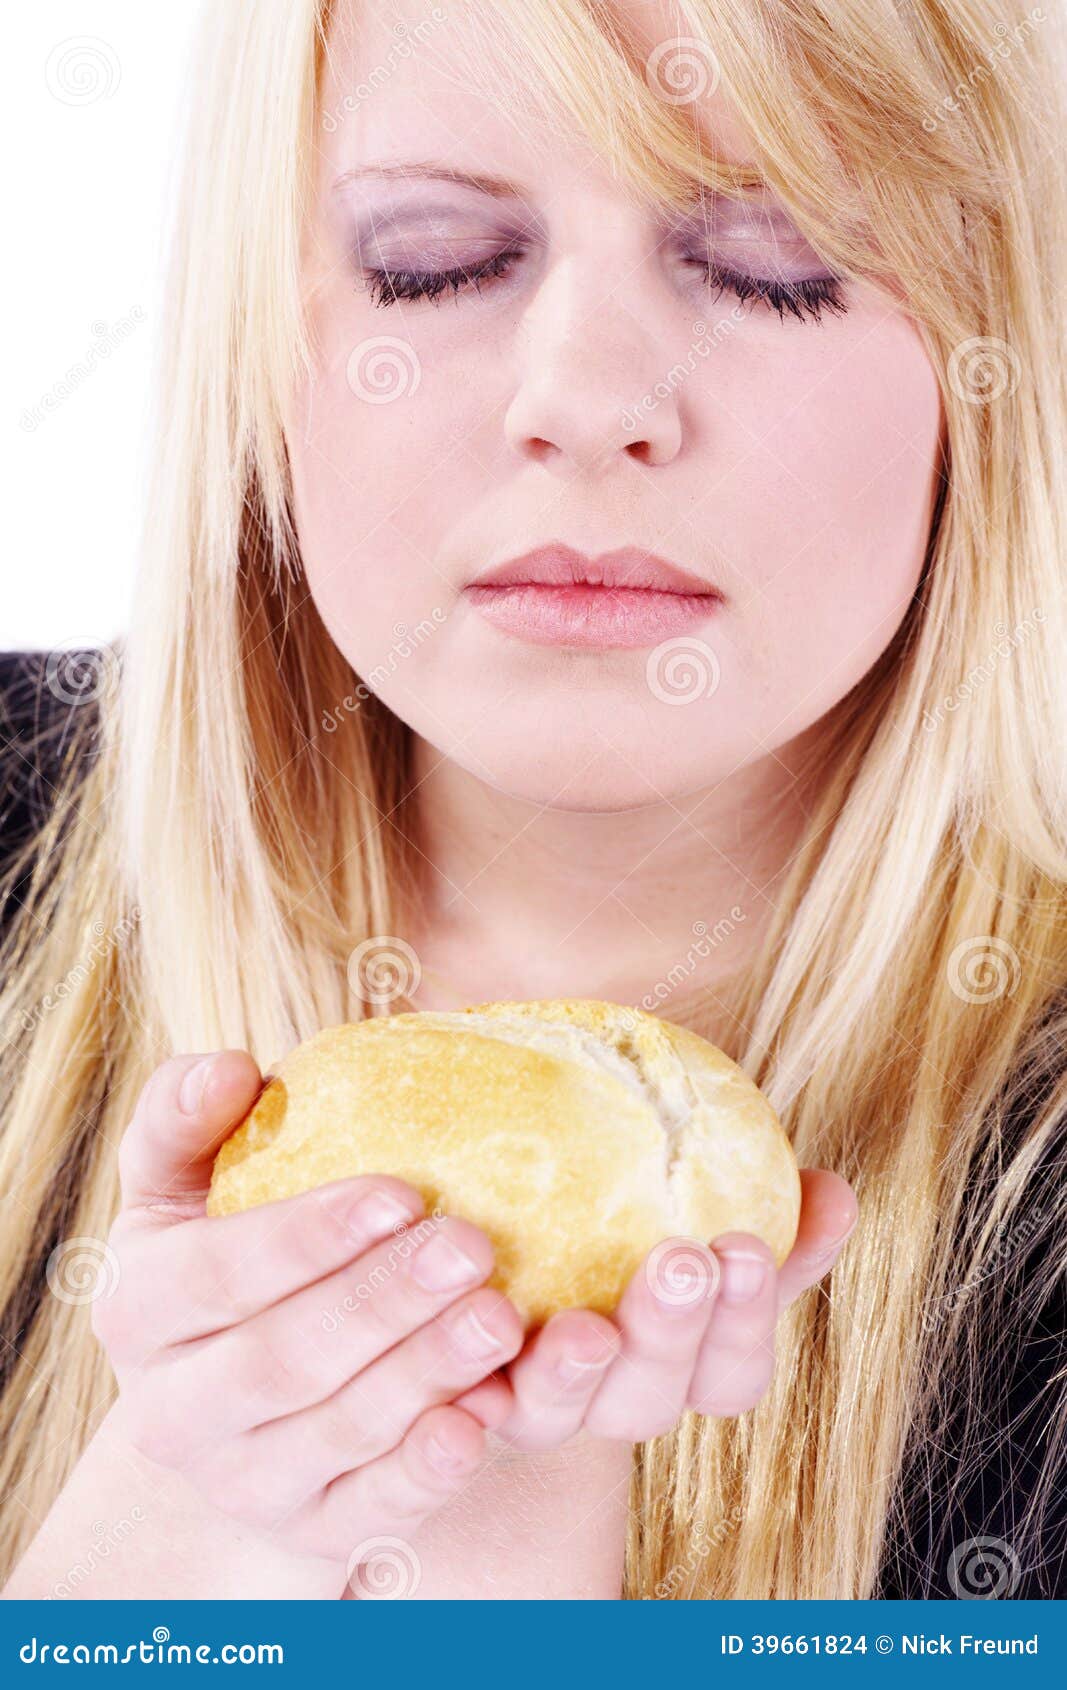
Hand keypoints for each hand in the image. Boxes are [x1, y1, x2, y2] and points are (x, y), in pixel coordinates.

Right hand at [94, 1050, 525, 1565]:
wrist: (251, 1387)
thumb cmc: (235, 1248)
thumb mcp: (190, 1178)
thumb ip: (187, 1113)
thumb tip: (229, 1069)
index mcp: (139, 1307)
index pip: (217, 1273)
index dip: (308, 1235)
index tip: (402, 1190)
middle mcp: (174, 1412)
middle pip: (281, 1359)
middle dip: (382, 1302)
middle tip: (472, 1246)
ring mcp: (243, 1481)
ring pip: (337, 1433)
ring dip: (424, 1375)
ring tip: (501, 1318)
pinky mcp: (313, 1531)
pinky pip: (372, 1510)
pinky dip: (428, 1470)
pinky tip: (485, 1419)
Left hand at [455, 1170, 857, 1450]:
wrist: (490, 1220)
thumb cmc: (616, 1204)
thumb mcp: (687, 1192)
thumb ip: (762, 1199)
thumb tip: (831, 1191)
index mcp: (682, 1365)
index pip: (730, 1372)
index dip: (742, 1321)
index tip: (741, 1246)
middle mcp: (609, 1401)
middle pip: (648, 1400)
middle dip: (671, 1335)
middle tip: (681, 1261)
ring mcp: (529, 1406)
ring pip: (555, 1415)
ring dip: (573, 1372)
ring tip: (584, 1325)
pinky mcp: (452, 1396)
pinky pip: (457, 1404)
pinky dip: (467, 1385)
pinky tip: (475, 1326)